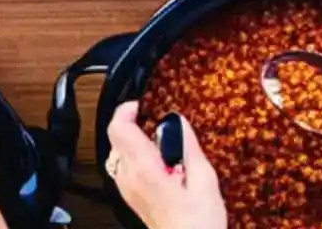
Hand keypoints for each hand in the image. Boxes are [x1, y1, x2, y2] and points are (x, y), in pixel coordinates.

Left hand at [105, 102, 227, 228]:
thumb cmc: (198, 223)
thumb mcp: (204, 179)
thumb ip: (189, 145)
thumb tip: (179, 122)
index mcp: (145, 169)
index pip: (119, 128)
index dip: (126, 109)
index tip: (140, 104)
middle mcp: (129, 177)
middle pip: (116, 137)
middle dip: (134, 124)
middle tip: (160, 128)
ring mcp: (127, 188)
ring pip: (119, 151)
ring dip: (136, 141)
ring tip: (163, 148)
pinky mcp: (130, 195)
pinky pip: (124, 166)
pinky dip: (137, 157)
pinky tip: (159, 165)